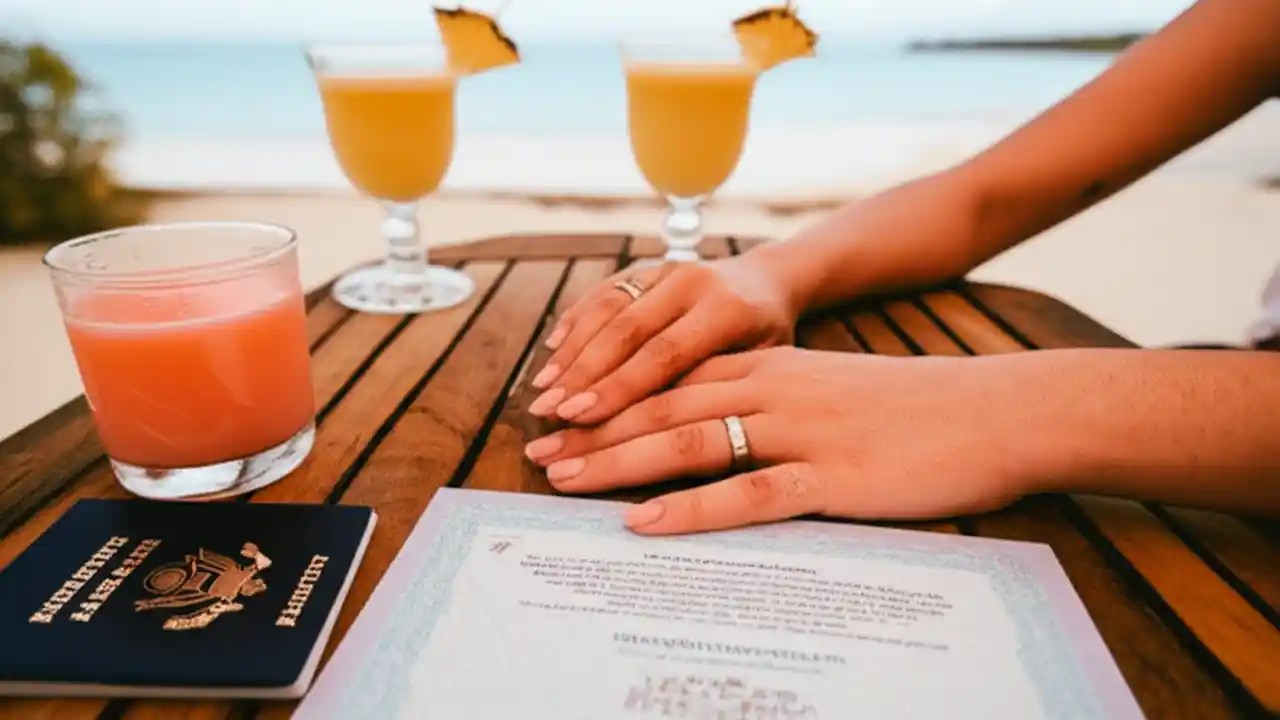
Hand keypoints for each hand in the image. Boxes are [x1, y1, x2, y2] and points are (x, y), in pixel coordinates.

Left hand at [524, 347, 1049, 534]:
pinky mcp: (832, 478)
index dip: (610, 401)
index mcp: (772, 367)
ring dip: (619, 463)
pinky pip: (745, 493)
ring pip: (688, 441)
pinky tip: (642, 521)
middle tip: (538, 453)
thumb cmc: (916, 409)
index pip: (671, 380)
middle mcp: (774, 390)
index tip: (562, 421)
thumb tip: (727, 428)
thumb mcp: (833, 390)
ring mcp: (800, 432)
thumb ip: (778, 401)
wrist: (997, 411)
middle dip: (594, 430)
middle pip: (662, 406)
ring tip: (563, 480)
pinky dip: (688, 508)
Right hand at [527, 254, 797, 425]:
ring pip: (609, 308)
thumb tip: (655, 433)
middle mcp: (693, 282)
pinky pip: (604, 291)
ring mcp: (667, 270)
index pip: (663, 353)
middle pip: (626, 330)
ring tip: (541, 389)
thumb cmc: (768, 341)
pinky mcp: (648, 267)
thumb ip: (713, 389)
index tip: (579, 416)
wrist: (771, 281)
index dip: (618, 386)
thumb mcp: (763, 367)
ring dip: (571, 350)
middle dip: (582, 373)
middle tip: (546, 410)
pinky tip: (552, 349)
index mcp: (728, 310)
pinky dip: (575, 321)